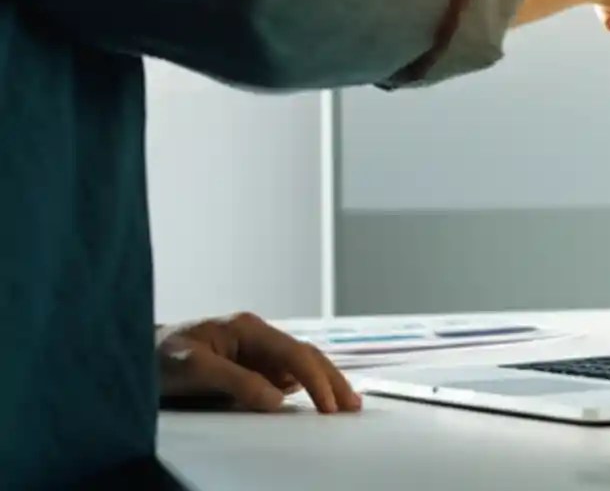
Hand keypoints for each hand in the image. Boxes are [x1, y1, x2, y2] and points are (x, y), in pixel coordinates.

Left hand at [156, 313, 361, 413]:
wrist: (130, 354)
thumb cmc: (157, 358)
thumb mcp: (193, 368)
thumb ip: (237, 381)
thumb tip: (278, 400)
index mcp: (247, 328)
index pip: (295, 353)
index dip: (316, 381)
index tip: (330, 408)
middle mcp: (256, 335)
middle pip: (305, 355)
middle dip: (331, 380)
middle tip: (352, 406)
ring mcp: (253, 350)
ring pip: (298, 364)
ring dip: (322, 382)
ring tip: (342, 404)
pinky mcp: (247, 365)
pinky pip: (283, 375)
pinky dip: (304, 386)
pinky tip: (314, 398)